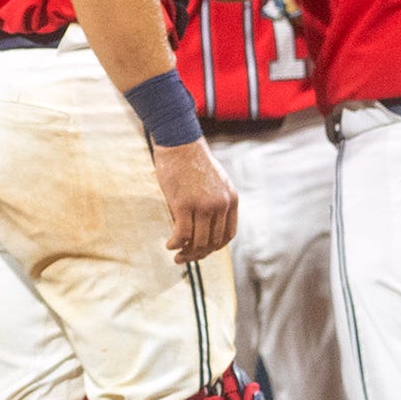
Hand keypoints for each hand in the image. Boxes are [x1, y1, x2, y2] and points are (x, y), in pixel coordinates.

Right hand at [152, 137, 237, 263]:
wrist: (180, 142)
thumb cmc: (192, 161)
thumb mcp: (214, 182)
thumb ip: (214, 202)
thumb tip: (202, 227)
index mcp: (231, 199)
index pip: (228, 234)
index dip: (215, 247)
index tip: (202, 250)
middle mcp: (221, 204)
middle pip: (214, 241)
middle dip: (199, 253)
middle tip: (185, 257)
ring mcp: (204, 205)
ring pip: (199, 241)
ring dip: (187, 253)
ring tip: (176, 254)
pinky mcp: (184, 204)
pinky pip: (182, 234)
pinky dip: (175, 243)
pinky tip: (169, 245)